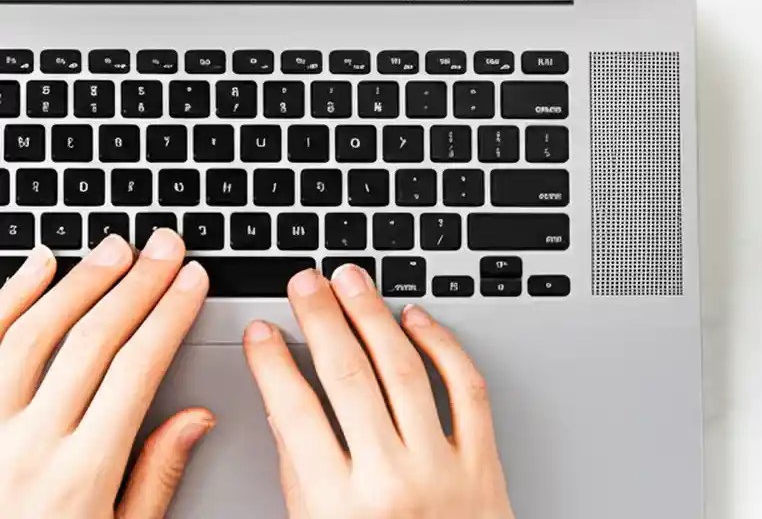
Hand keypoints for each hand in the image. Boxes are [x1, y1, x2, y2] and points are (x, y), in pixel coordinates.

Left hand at [0, 231, 212, 518]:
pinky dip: (9, 297)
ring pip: (34, 332)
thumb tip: (197, 418)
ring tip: (115, 249)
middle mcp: (27, 446)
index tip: (193, 280)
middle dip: (138, 284)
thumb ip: (156, 476)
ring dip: (80, 282)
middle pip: (92, 340)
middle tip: (165, 246)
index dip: (171, 315)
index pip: (138, 369)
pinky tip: (39, 267)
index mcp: (81, 475)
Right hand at [243, 265, 514, 518]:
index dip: (272, 362)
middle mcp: (390, 481)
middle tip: (306, 282)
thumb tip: (284, 402)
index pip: (294, 412)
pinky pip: (466, 388)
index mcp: (337, 506)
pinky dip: (443, 346)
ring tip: (353, 283)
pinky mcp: (484, 462)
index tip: (260, 331)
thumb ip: (301, 474)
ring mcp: (442, 467)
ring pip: (405, 369)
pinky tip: (418, 319)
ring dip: (374, 316)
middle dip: (322, 318)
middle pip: (349, 376)